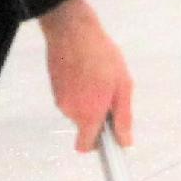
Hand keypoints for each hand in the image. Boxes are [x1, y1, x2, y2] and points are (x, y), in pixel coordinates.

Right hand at [40, 0, 133, 152]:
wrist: (73, 31)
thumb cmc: (101, 55)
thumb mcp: (123, 86)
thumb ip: (123, 117)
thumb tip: (125, 141)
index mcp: (88, 114)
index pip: (86, 146)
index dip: (99, 149)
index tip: (110, 149)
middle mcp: (70, 111)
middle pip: (85, 127)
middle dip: (98, 117)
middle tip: (111, 94)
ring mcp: (60, 99)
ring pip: (79, 111)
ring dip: (90, 101)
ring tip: (100, 77)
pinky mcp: (55, 88)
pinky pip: (71, 98)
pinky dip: (80, 91)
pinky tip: (88, 72)